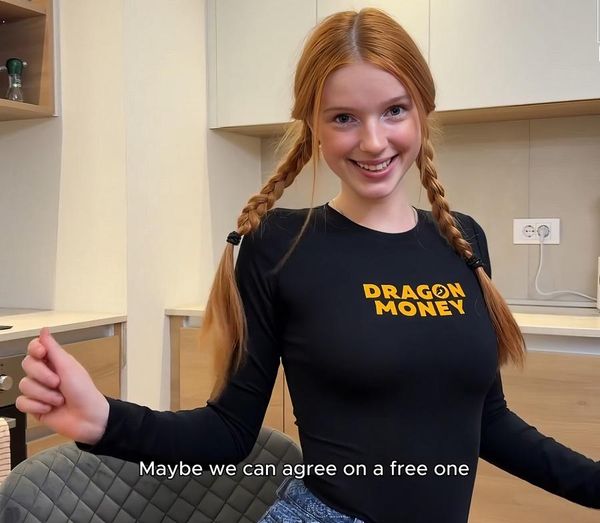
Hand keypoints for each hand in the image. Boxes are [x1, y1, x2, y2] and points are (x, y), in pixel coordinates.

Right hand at [16, 327, 108, 444]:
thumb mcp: (69, 367)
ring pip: (24, 385)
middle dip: (42, 375)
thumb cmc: (84, 391)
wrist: (88, 418)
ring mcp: (39, 391)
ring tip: (59, 399)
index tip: (41, 353)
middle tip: (57, 382)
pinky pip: (21, 402)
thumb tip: (44, 330)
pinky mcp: (34, 406)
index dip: (35, 349)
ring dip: (44, 394)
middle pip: (27, 365)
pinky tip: (49, 408)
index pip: (35, 348)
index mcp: (55, 362)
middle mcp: (45, 374)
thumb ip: (53, 349)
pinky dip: (36, 406)